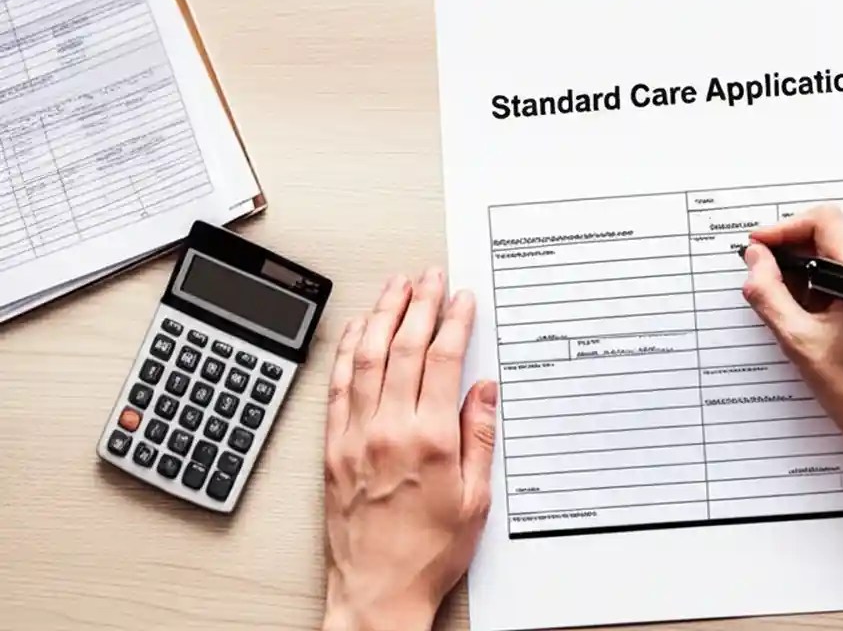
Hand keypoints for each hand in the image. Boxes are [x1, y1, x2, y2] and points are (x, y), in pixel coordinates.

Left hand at [323, 269, 496, 630]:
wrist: (377, 591)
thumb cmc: (427, 553)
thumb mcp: (475, 499)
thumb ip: (480, 438)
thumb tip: (484, 392)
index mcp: (430, 440)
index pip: (441, 360)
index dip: (453, 322)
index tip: (461, 299)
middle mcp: (388, 430)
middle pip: (402, 347)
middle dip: (419, 304)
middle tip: (429, 277)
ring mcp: (355, 436)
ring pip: (365, 357)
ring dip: (381, 315)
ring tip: (394, 288)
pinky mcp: (332, 448)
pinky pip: (337, 385)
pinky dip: (347, 350)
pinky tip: (356, 331)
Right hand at [741, 205, 842, 454]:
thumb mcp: (799, 341)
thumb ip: (769, 293)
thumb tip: (756, 260)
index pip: (824, 221)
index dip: (783, 229)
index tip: (759, 249)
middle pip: (834, 236)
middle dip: (796, 255)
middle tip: (770, 284)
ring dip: (814, 272)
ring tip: (799, 312)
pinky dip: (834, 285)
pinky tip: (822, 319)